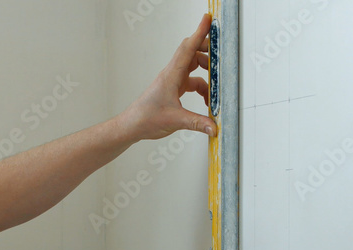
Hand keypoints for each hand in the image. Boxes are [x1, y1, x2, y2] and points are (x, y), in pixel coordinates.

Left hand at [118, 14, 216, 141]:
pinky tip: (206, 100)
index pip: (188, 48)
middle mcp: (172, 75)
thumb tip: (214, 126)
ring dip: (206, 72)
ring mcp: (173, 81)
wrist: (132, 125)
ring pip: (193, 67)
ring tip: (216, 84)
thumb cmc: (146, 118)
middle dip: (207, 50)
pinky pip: (191, 81)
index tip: (207, 20)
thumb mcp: (176, 120)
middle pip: (192, 53)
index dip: (199, 33)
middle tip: (221, 53)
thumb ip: (197, 123)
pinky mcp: (173, 89)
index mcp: (172, 76)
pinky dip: (201, 87)